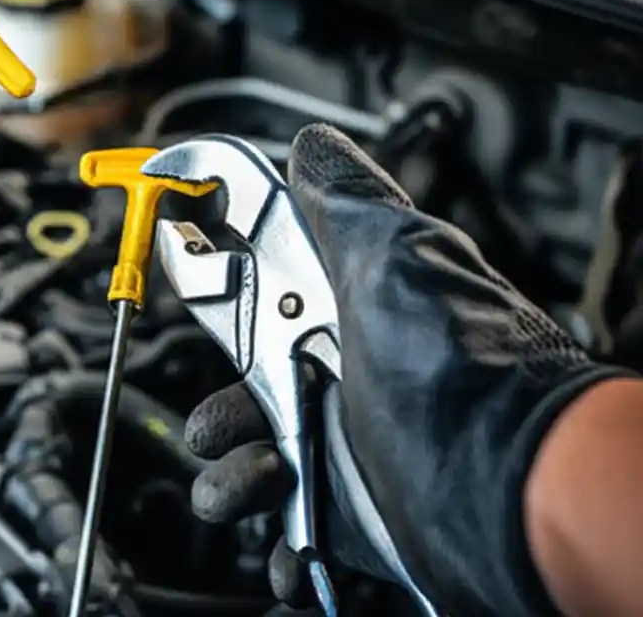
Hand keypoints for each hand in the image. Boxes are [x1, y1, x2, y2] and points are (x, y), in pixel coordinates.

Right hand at [185, 124, 622, 614]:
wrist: (519, 492)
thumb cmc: (463, 377)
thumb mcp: (401, 263)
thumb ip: (347, 204)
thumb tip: (310, 145)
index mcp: (342, 314)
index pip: (255, 287)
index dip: (208, 275)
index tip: (174, 261)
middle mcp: (342, 382)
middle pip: (237, 393)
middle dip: (218, 414)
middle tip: (230, 421)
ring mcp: (345, 453)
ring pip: (248, 469)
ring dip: (235, 483)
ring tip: (265, 482)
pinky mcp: (351, 520)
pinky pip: (289, 538)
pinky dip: (282, 549)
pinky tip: (296, 545)